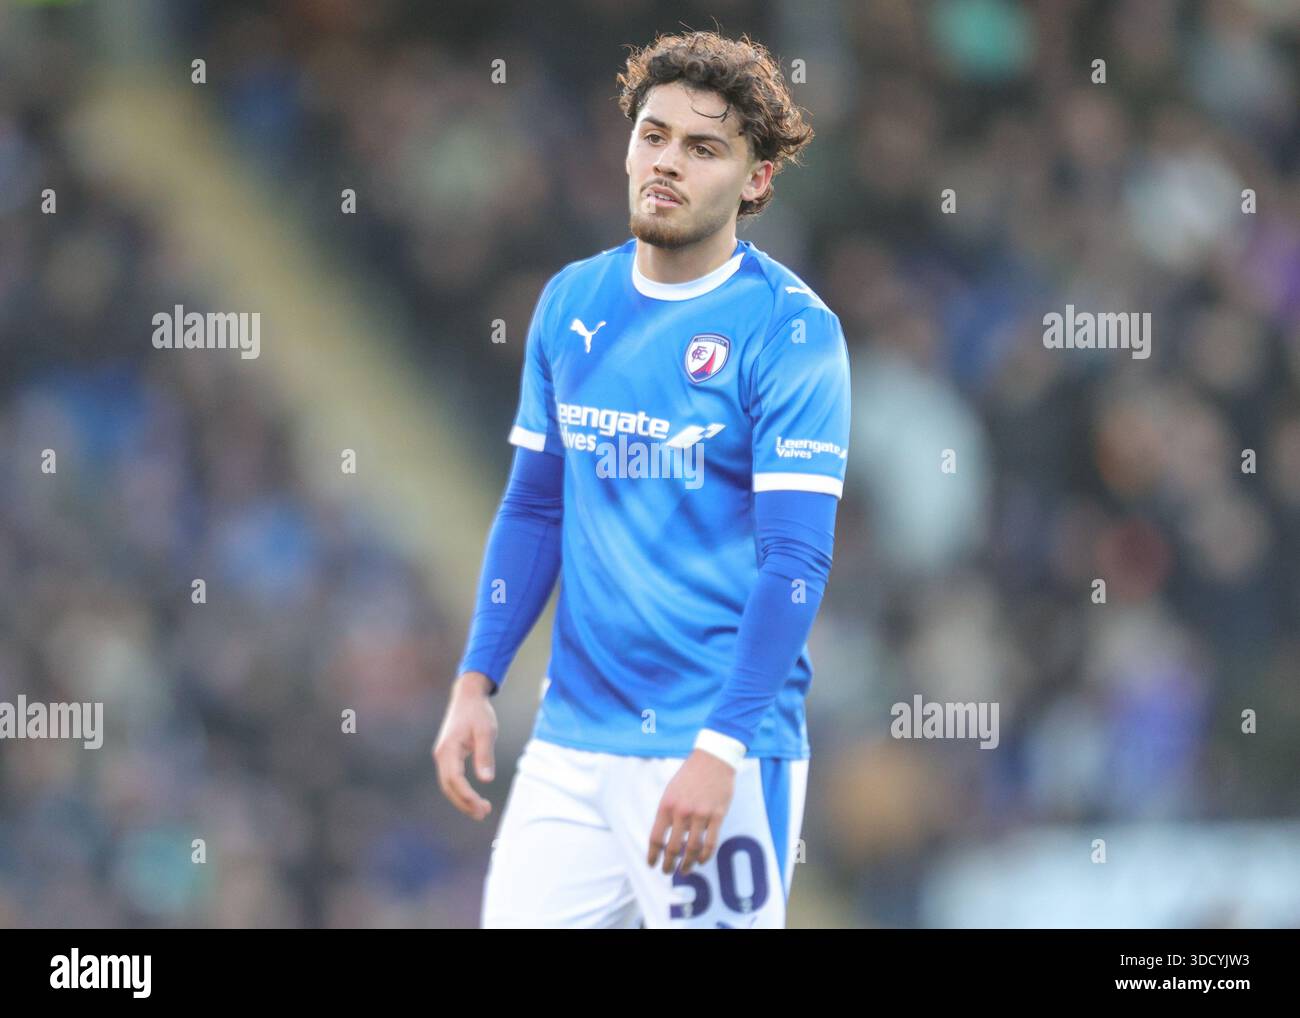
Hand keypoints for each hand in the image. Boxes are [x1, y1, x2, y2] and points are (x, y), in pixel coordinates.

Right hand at [432, 671, 497, 820]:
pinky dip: (461, 790)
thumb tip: (486, 780)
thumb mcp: (486, 732)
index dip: (467, 796)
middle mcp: (441, 755)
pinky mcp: (448, 755)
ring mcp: (443, 755)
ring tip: (481, 810)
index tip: (481, 807)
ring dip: (462, 799)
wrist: (468, 696)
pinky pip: (451, 778)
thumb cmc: (478, 712)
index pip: (455, 780)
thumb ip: (485, 755)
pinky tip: (473, 797)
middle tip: (483, 814)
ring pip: (449, 784)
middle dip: (464, 803)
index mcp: (449, 749)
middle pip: (449, 786)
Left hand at [647, 749, 735, 874]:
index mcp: (666, 806)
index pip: (656, 838)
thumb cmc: (690, 775)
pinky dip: (705, 856)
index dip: (653, 855)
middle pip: (673, 848)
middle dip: (669, 864)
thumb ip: (668, 813)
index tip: (652, 865)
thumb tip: (666, 837)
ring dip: (687, 864)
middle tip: (667, 872)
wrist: (713, 759)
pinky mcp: (717, 815)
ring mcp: (701, 815)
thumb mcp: (670, 791)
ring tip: (684, 871)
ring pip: (692, 848)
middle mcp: (682, 812)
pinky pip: (711, 843)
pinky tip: (701, 860)